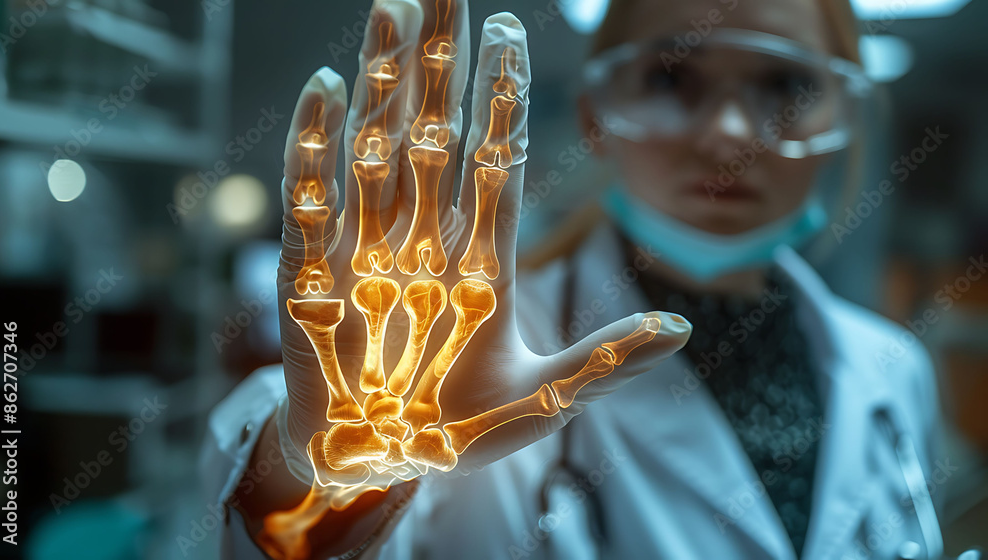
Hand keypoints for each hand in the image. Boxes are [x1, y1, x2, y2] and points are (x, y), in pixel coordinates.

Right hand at [275, 0, 690, 507]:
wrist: (376, 467)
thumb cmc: (457, 432)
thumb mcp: (541, 402)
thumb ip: (603, 360)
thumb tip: (682, 325)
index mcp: (480, 260)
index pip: (495, 159)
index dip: (503, 97)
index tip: (512, 30)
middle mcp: (424, 240)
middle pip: (436, 132)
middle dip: (442, 61)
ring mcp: (367, 251)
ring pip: (378, 148)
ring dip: (385, 82)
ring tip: (393, 9)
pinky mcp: (311, 276)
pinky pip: (314, 201)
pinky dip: (316, 147)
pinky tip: (329, 89)